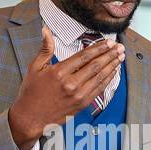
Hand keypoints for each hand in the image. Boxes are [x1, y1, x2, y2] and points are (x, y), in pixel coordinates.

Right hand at [7, 24, 123, 149]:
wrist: (30, 118)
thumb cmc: (31, 93)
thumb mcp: (34, 68)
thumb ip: (45, 49)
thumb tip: (46, 31)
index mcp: (59, 72)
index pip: (84, 56)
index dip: (99, 48)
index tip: (108, 42)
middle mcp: (71, 84)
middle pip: (96, 65)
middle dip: (110, 54)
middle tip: (119, 47)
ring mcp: (78, 95)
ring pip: (100, 77)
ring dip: (112, 65)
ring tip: (120, 57)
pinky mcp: (82, 104)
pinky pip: (99, 89)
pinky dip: (108, 79)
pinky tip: (113, 72)